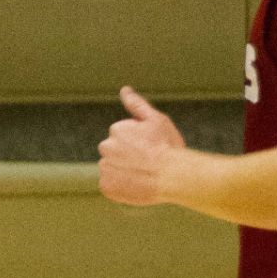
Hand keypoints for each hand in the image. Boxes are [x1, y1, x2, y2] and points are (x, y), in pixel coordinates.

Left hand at [99, 87, 184, 206]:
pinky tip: (135, 184)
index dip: (137, 141)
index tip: (149, 147)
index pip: (121, 135)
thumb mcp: (155, 119)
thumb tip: (124, 90)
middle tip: (145, 161)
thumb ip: (136, 104)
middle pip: (113, 151)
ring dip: (122, 170)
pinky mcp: (106, 187)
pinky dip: (119, 185)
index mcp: (116, 130)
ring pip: (111, 167)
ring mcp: (105, 169)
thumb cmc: (166, 145)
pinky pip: (110, 185)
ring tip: (142, 173)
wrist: (170, 177)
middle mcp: (106, 148)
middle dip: (125, 154)